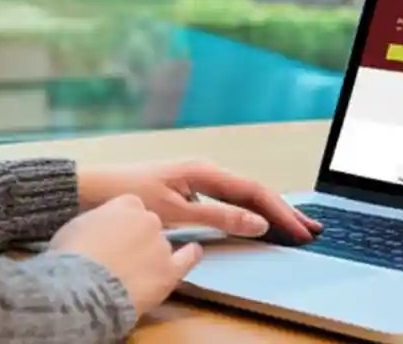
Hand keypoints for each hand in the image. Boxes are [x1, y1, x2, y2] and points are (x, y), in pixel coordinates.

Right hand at [50, 194, 202, 316]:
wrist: (85, 285)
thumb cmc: (72, 255)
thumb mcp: (77, 226)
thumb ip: (97, 222)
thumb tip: (100, 230)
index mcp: (126, 203)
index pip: (130, 208)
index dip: (121, 223)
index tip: (111, 236)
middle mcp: (149, 219)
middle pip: (148, 226)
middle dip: (137, 239)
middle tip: (119, 257)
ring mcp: (162, 244)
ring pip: (162, 246)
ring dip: (151, 256)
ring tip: (133, 274)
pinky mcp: (169, 271)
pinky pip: (187, 258)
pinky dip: (190, 255)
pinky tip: (193, 252)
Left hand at [78, 161, 321, 242]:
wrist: (91, 188)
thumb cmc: (129, 195)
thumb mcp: (175, 210)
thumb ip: (218, 216)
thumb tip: (257, 222)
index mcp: (206, 171)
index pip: (256, 192)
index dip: (281, 213)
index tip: (300, 230)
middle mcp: (208, 172)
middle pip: (256, 192)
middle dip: (285, 211)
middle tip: (311, 229)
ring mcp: (201, 182)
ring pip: (245, 196)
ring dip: (270, 212)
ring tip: (294, 226)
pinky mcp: (193, 192)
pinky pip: (231, 201)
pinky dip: (250, 213)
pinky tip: (259, 222)